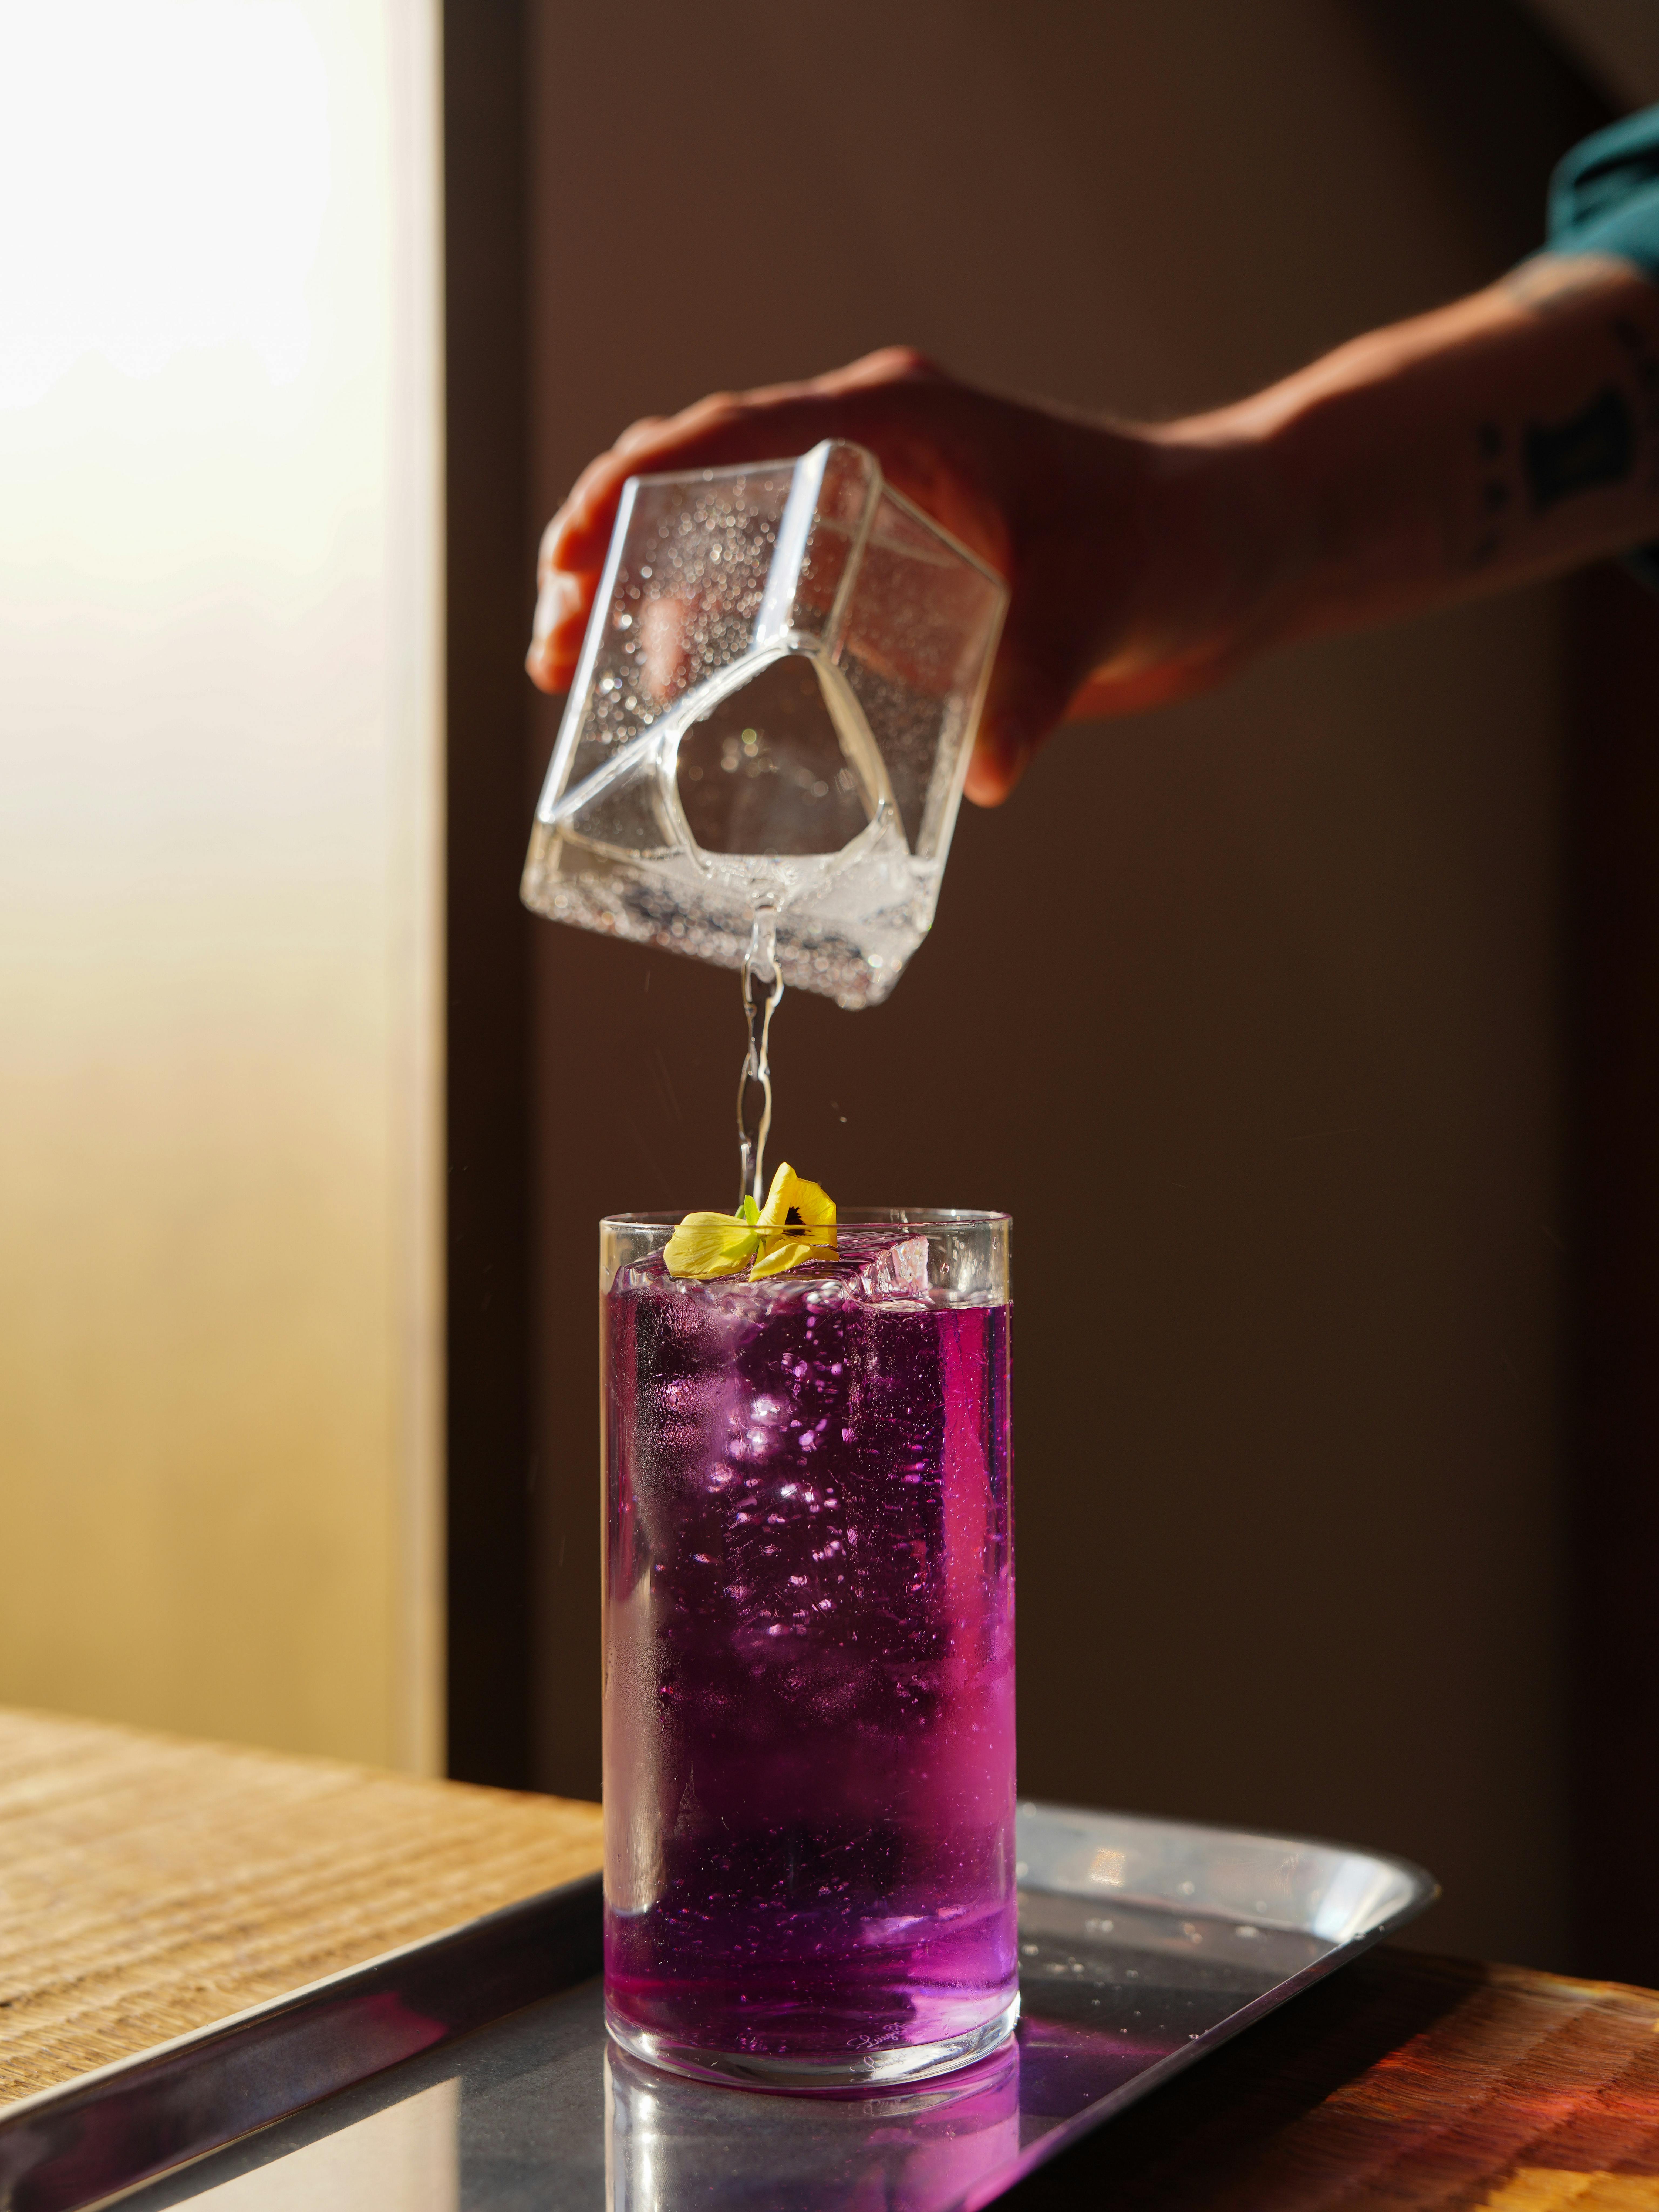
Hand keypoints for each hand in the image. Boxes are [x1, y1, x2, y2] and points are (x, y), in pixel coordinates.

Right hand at [526, 348, 1268, 803]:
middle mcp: (867, 453)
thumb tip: (986, 778)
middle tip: (553, 654)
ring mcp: (869, 511)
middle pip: (696, 484)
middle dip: (607, 556)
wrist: (1225, 552)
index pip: (727, 438)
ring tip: (591, 687)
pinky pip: (771, 590)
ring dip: (648, 604)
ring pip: (721, 539)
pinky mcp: (884, 571)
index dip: (629, 494)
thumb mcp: (1103, 607)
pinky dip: (716, 636)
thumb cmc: (1171, 544)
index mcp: (896, 423)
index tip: (567, 567)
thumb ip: (1041, 684)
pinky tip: (685, 703)